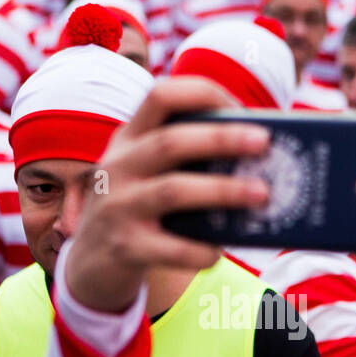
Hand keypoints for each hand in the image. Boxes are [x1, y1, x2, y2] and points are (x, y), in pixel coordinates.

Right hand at [62, 77, 270, 314]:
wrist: (91, 263)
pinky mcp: (125, 247)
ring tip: (262, 193)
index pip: (160, 96)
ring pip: (173, 191)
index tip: (241, 107)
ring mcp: (118, 207)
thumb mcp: (146, 174)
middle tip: (264, 141)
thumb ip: (186, 161)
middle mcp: (118, 167)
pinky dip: (200, 250)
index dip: (203, 94)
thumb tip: (260, 161)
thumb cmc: (138, 210)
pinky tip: (220, 252)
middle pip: (170, 142)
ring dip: (222, 190)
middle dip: (221, 138)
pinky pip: (170, 249)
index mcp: (129, 139)